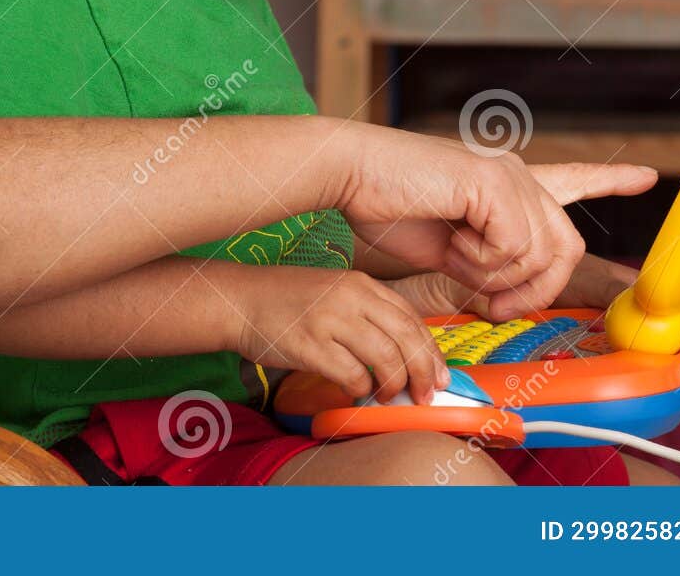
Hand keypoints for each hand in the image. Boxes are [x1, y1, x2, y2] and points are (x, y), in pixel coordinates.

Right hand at [225, 265, 449, 403]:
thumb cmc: (288, 301)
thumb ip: (368, 314)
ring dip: (394, 385)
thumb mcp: (335, 292)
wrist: (239, 299)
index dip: (432, 352)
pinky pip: (351, 375)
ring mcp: (329, 320)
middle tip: (426, 395)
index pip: (412, 319)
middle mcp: (350, 297)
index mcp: (361, 284)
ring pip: (386, 359)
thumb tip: (406, 355)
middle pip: (407, 339)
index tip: (440, 376)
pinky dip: (360, 388)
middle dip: (424, 373)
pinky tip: (354, 390)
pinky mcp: (309, 344)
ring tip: (389, 395)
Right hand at [325, 123, 656, 319]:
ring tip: (457, 259)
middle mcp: (514, 175)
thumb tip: (506, 304)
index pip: (570, 178)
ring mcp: (508, 176)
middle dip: (537, 288)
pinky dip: (483, 263)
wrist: (351, 174)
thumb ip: (483, 271)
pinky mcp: (496, 183)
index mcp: (503, 184)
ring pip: (542, 254)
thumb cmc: (383, 208)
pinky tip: (453, 242)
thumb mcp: (445, 253)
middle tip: (495, 302)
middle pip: (565, 247)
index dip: (608, 179)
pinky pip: (516, 247)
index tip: (644, 176)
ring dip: (498, 277)